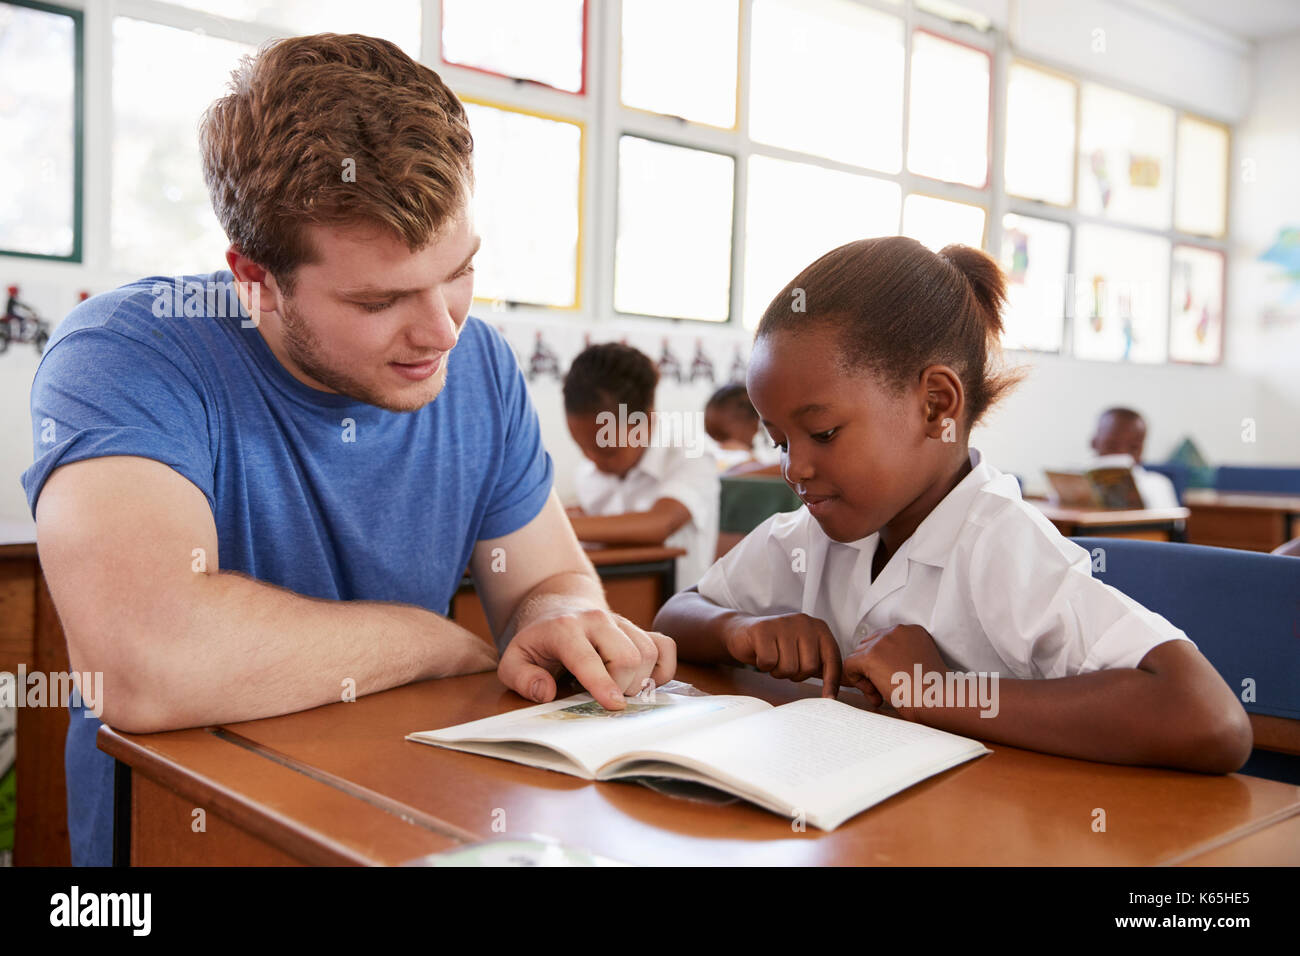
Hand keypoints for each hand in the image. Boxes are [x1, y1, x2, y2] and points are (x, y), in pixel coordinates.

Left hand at [497, 607, 676, 709]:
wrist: (558, 609)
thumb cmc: (538, 642)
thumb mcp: (514, 660)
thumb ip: (522, 678)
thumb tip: (545, 692)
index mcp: (565, 629)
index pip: (588, 658)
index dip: (602, 684)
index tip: (613, 706)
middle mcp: (597, 620)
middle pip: (627, 657)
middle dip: (621, 687)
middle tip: (604, 697)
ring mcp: (622, 622)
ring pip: (648, 653)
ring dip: (639, 681)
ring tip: (617, 688)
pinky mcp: (638, 628)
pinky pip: (665, 647)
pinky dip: (662, 669)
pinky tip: (642, 680)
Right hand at [721, 612, 842, 698]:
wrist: (743, 632)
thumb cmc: (776, 647)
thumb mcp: (802, 652)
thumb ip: (819, 665)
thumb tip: (833, 695)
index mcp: (819, 628)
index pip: (832, 660)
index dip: (831, 682)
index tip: (829, 700)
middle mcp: (804, 622)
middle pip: (809, 667)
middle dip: (796, 674)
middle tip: (785, 664)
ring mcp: (783, 623)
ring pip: (789, 667)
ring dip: (778, 671)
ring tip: (773, 659)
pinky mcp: (763, 629)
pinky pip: (769, 662)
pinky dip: (764, 666)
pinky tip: (761, 654)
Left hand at [843, 624, 945, 717]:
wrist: (939, 698)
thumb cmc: (933, 689)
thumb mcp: (919, 663)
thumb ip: (901, 657)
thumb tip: (878, 667)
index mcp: (911, 631)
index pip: (883, 642)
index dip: (883, 664)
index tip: (894, 680)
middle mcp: (896, 630)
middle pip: (868, 647)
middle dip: (872, 669)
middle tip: (885, 689)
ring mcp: (882, 642)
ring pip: (858, 656)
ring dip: (866, 678)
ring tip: (882, 694)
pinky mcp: (871, 656)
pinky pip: (849, 666)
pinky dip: (857, 682)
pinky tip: (875, 695)